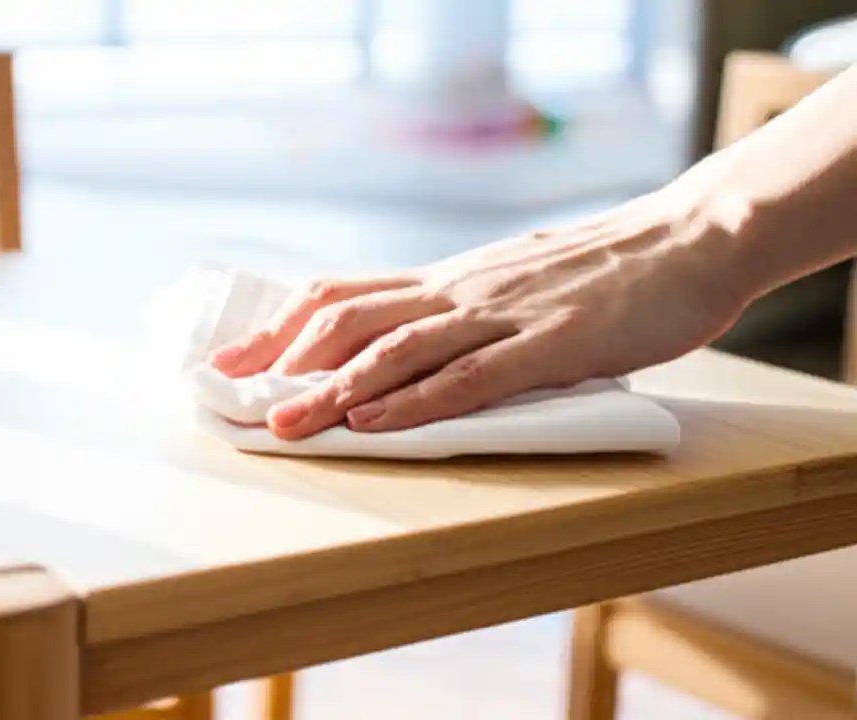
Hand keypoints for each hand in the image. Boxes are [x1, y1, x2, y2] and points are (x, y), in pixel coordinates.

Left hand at [208, 191, 757, 439]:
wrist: (688, 239)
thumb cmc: (602, 269)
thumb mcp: (510, 280)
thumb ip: (459, 310)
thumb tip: (403, 345)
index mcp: (449, 280)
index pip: (343, 294)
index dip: (281, 328)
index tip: (233, 360)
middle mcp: (461, 292)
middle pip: (352, 321)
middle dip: (288, 364)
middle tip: (236, 400)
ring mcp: (503, 316)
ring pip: (400, 351)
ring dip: (337, 390)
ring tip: (288, 423)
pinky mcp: (552, 344)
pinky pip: (473, 376)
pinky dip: (418, 402)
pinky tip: (378, 422)